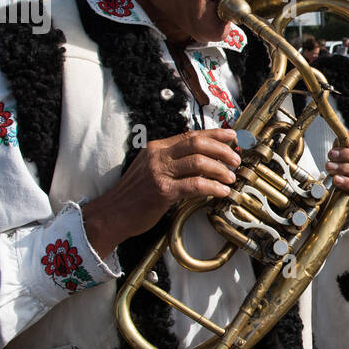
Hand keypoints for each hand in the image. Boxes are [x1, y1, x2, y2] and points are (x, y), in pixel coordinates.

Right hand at [84, 129, 240, 257]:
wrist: (113, 214)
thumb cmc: (135, 195)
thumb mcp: (151, 170)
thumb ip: (173, 162)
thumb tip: (204, 159)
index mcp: (157, 148)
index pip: (191, 134)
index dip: (215, 134)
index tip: (232, 136)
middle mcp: (158, 156)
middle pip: (197, 143)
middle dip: (222, 149)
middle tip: (235, 159)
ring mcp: (160, 172)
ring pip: (199, 162)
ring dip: (220, 169)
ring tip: (231, 177)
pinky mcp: (163, 191)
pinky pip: (195, 184)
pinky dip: (213, 187)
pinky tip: (222, 191)